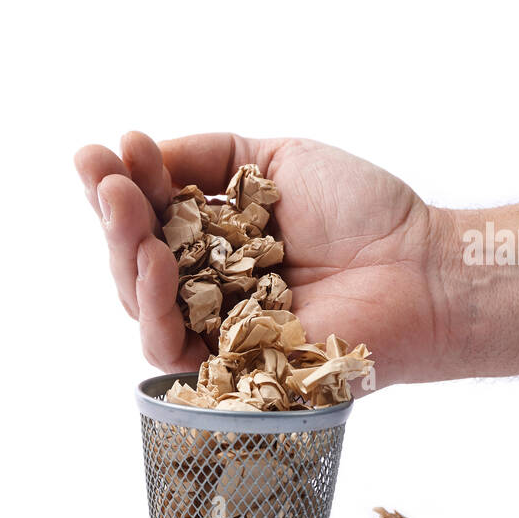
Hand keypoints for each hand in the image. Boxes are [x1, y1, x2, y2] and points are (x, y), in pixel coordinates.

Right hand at [74, 132, 457, 386]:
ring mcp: (211, 328)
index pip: (149, 213)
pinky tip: (155, 258)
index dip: (120, 183)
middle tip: (100, 172)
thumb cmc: (362, 213)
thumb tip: (136, 149)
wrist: (418, 268)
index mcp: (213, 238)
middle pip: (132, 257)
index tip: (106, 148)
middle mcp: (204, 283)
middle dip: (112, 212)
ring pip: (138, 300)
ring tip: (119, 203)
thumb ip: (207, 155)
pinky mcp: (223, 369)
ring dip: (122, 249)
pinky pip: (166, 345)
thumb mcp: (275, 161)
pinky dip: (152, 302)